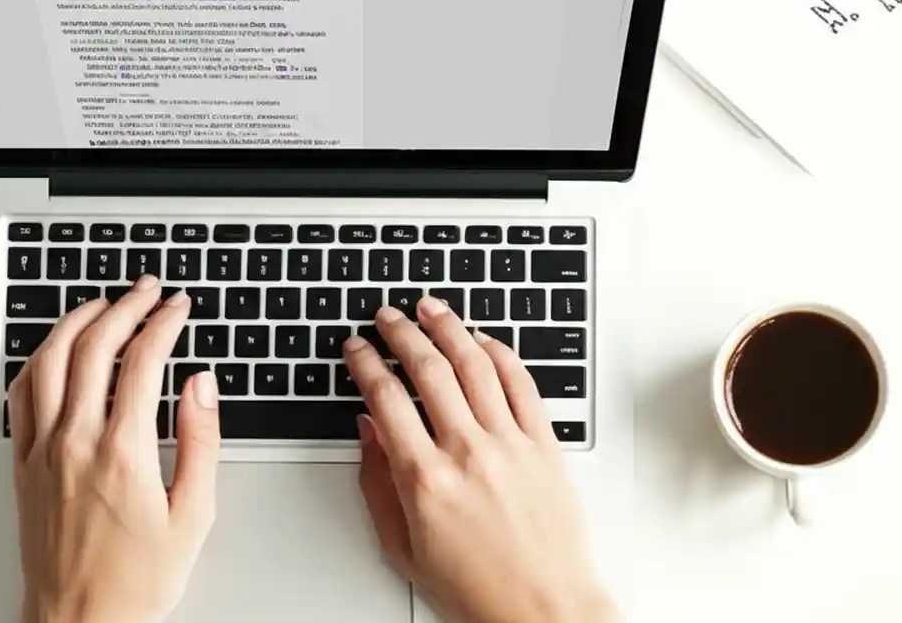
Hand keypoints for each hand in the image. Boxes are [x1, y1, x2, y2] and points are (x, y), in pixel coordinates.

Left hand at [6, 275, 220, 622]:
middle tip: (148, 289)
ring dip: (78, 321)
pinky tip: (57, 350)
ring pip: (50, 361)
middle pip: (95, 347)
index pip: (142, 361)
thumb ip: (200, 442)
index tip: (179, 307)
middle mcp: (75, 443)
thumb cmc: (137, 581)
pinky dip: (40, 359)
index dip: (164, 323)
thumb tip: (201, 386)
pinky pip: (22, 395)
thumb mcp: (193, 515)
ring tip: (103, 303)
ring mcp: (43, 452)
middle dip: (125, 306)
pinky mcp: (24, 466)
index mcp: (123, 452)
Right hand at [344, 297, 620, 622]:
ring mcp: (510, 444)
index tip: (356, 349)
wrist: (543, 608)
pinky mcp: (545, 445)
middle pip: (427, 369)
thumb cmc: (476, 588)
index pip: (385, 399)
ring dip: (448, 327)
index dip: (365, 364)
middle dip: (400, 333)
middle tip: (387, 317)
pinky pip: (522, 383)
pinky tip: (483, 340)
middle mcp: (467, 452)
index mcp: (425, 479)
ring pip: (475, 364)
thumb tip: (368, 432)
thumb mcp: (403, 546)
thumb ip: (377, 484)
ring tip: (431, 309)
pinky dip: (500, 354)